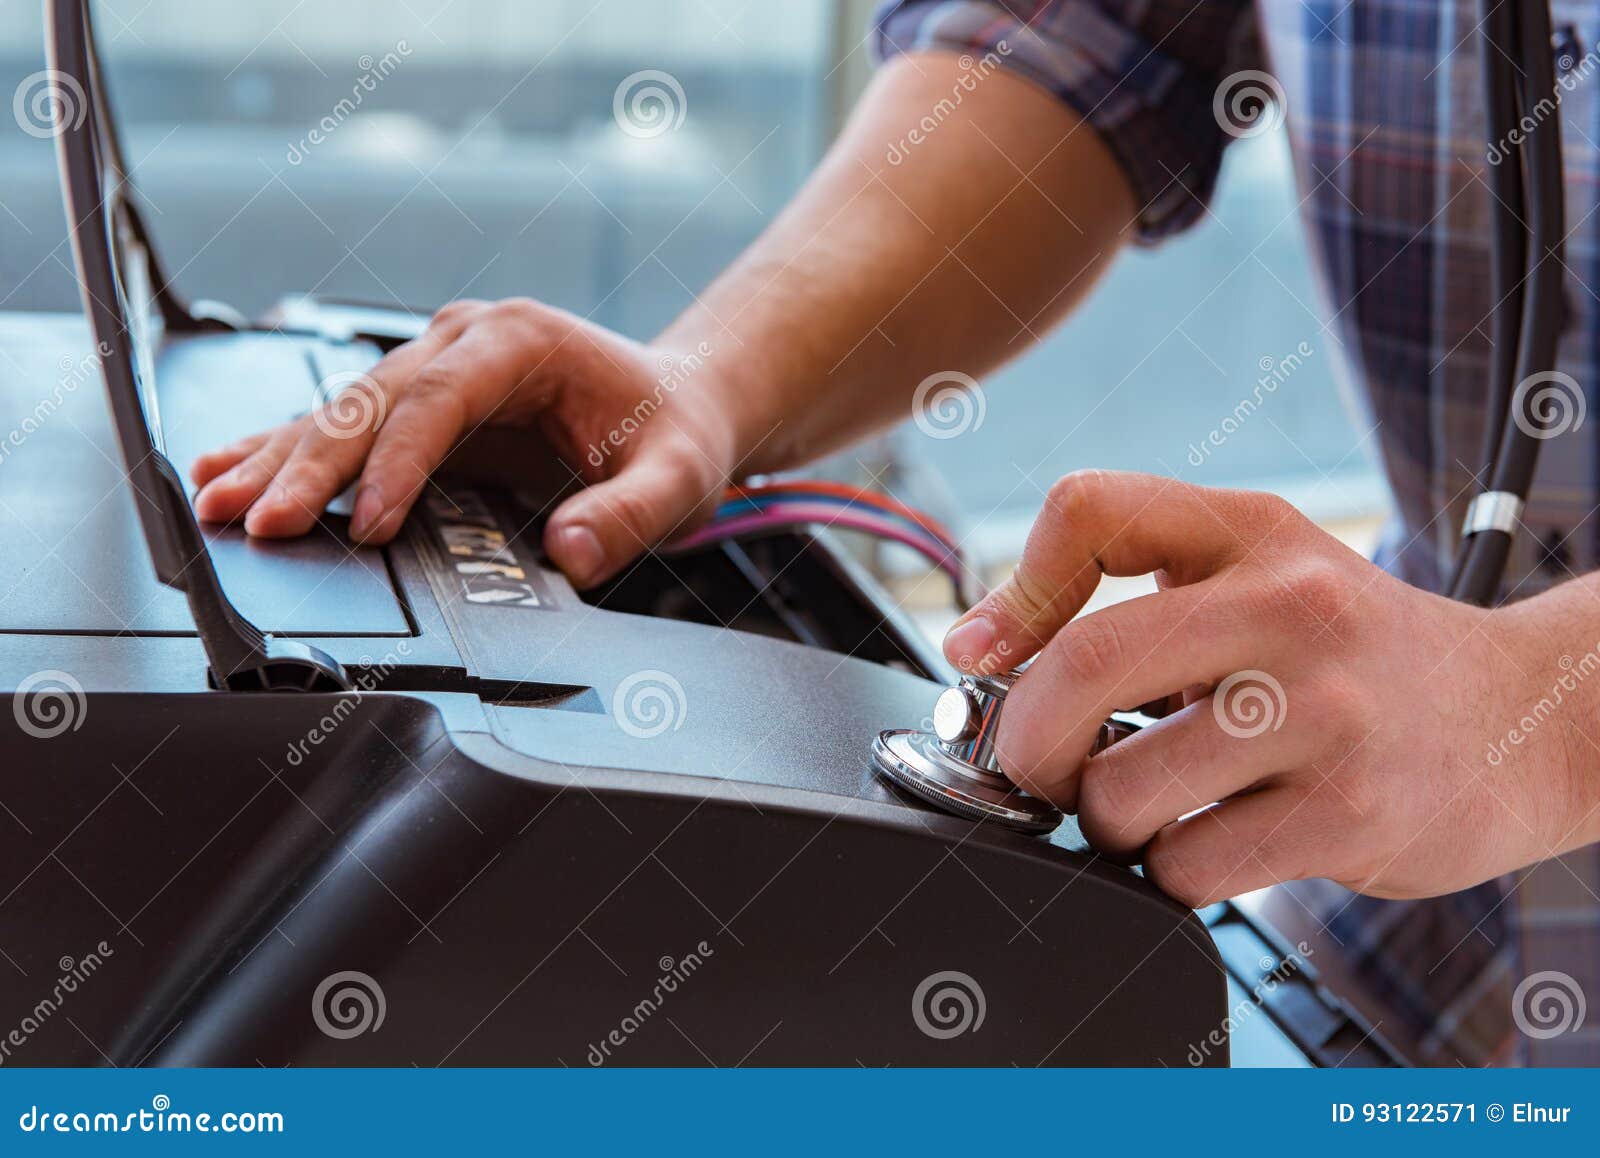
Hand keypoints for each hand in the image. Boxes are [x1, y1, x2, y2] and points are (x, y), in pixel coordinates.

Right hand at [190, 298, 736, 587]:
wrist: (678, 402)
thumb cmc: (675, 430)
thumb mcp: (678, 475)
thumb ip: (630, 513)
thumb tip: (572, 551)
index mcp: (522, 340)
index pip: (439, 398)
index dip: (398, 463)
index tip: (372, 525)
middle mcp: (467, 339)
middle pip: (371, 401)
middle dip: (311, 464)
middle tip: (261, 520)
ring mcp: (437, 363)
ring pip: (342, 409)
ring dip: (279, 458)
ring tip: (216, 498)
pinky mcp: (422, 401)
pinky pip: (346, 425)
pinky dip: (287, 450)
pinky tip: (226, 469)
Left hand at [943, 470, 1599, 904]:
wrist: (1523, 720)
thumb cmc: (1356, 653)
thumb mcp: (1261, 570)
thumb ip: (1130, 585)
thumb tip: (979, 649)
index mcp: (1251, 531)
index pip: (1088, 510)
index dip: (1010, 592)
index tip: (983, 654)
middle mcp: (1290, 606)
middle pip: (1082, 664)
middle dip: (1026, 739)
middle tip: (1037, 766)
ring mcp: (1325, 712)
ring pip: (1123, 788)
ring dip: (1103, 819)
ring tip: (1145, 806)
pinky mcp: (1349, 812)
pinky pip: (1188, 864)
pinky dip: (1170, 869)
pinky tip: (1208, 842)